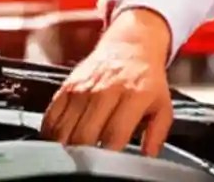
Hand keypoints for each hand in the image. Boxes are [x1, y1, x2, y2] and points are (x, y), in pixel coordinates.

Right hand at [40, 8, 174, 154]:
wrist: (131, 46)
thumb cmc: (147, 80)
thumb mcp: (162, 105)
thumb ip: (157, 134)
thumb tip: (148, 158)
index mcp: (134, 96)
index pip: (115, 135)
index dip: (109, 156)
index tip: (108, 167)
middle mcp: (106, 91)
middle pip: (84, 136)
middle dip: (85, 156)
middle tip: (89, 164)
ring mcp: (83, 88)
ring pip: (64, 130)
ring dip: (66, 148)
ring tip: (75, 156)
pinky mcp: (67, 87)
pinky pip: (51, 118)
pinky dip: (52, 134)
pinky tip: (61, 141)